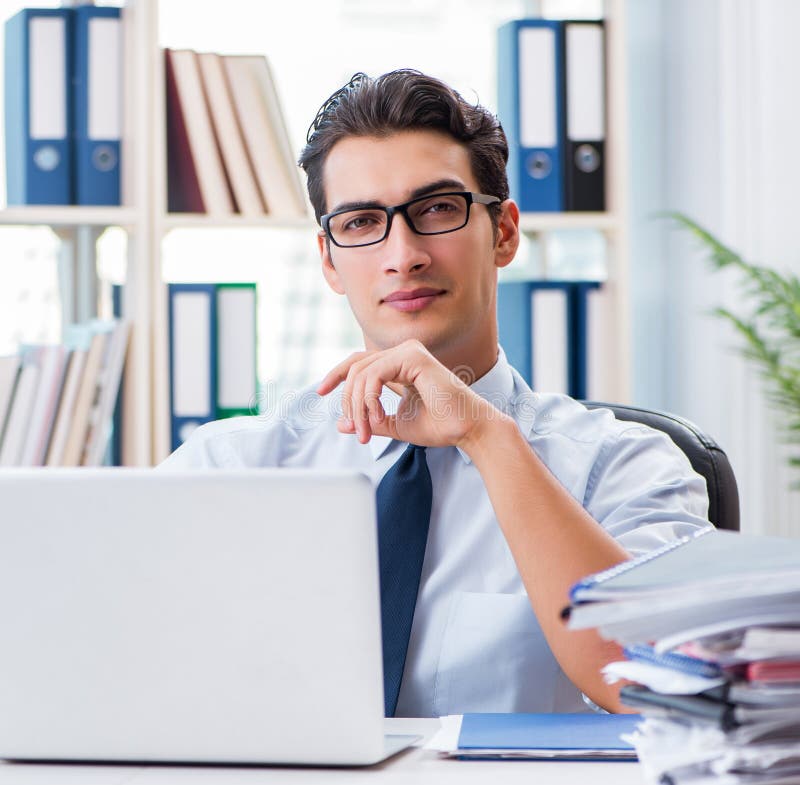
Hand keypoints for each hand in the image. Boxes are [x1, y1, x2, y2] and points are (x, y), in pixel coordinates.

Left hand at [316, 340, 501, 448]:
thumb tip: (341, 424)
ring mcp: (408, 351)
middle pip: (355, 368)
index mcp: (399, 364)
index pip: (358, 362)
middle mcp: (403, 353)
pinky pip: (374, 374)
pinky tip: (378, 417)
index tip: (320, 393)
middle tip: (355, 430)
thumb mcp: (395, 424)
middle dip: (348, 401)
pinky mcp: (413, 357)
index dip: (336, 375)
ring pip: (362, 373)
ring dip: (358, 405)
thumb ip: (369, 421)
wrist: (466, 429)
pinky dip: (369, 398)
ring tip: (367, 429)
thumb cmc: (439, 426)